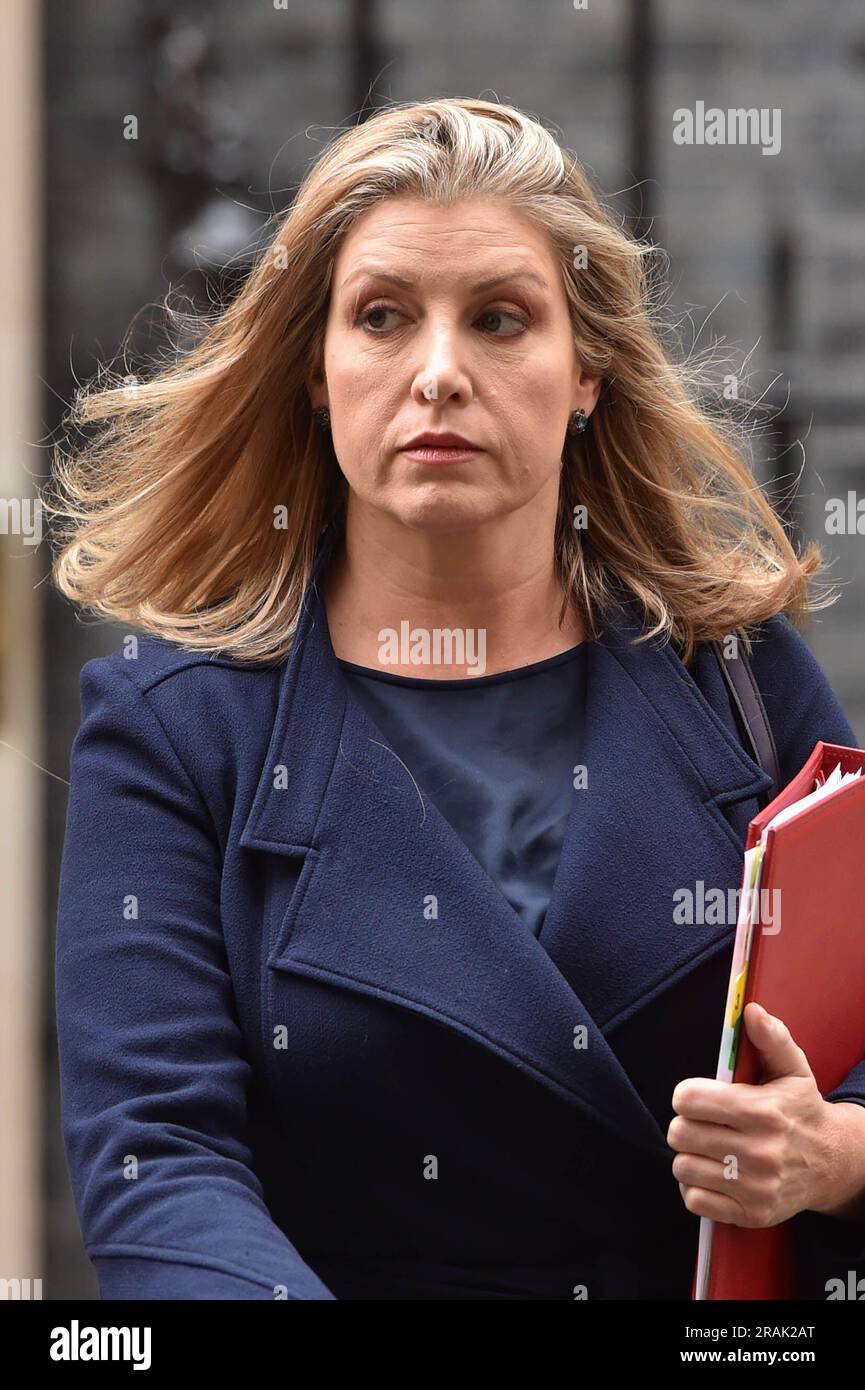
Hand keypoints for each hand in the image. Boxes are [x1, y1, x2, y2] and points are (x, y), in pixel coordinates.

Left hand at [667, 1002, 846, 1226]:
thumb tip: (751, 1011)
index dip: (686, 1095)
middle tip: (701, 1122)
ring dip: (689, 1155)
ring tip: (708, 1147)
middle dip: (685, 1124)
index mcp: (762, 1111)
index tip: (697, 1097)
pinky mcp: (750, 1214)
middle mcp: (759, 1152)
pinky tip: (713, 1172)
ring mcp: (755, 1187)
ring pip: (682, 1167)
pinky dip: (696, 1187)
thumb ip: (771, 1038)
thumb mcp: (793, 1069)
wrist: (832, 1163)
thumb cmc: (802, 1111)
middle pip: (680, 1134)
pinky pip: (694, 1201)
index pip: (689, 1100)